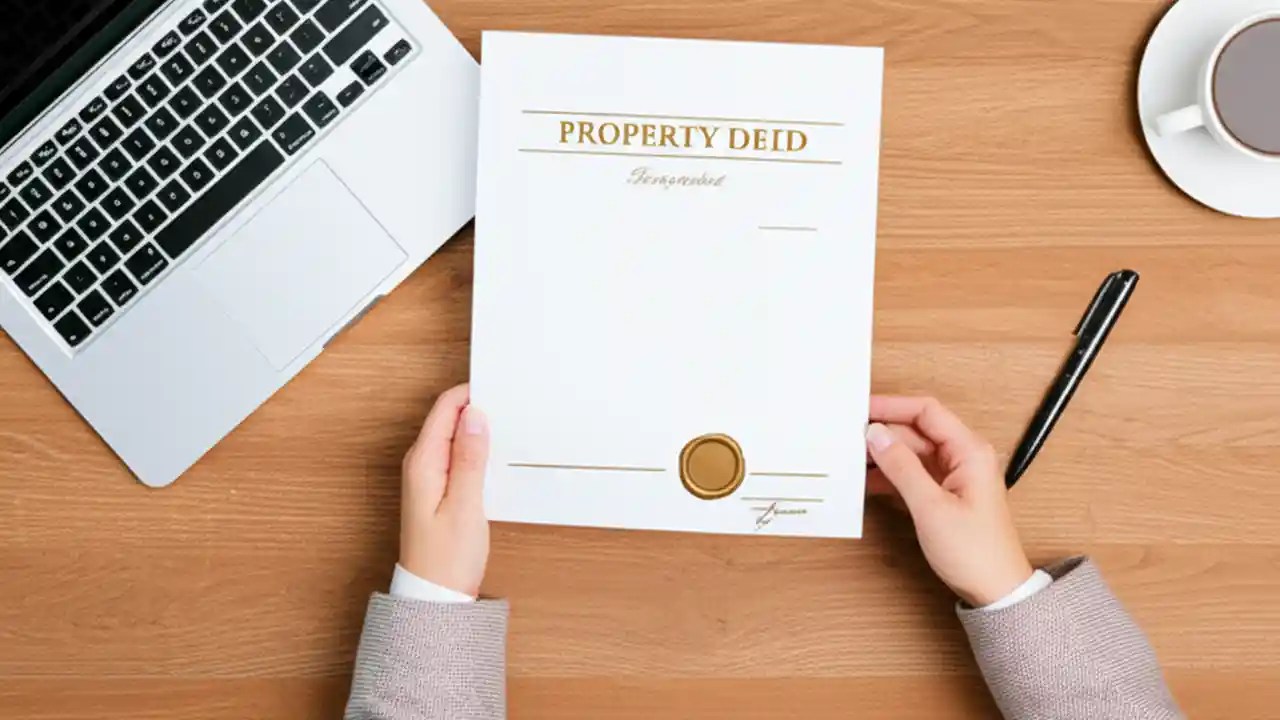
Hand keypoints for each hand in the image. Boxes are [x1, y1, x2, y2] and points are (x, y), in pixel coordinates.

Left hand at [399, 384, 489, 596]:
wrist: (435, 596)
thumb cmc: (447, 558)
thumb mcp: (465, 505)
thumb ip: (470, 458)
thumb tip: (474, 417)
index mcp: (423, 462)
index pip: (444, 409)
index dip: (471, 394)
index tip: (498, 390)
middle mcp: (420, 465)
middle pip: (448, 418)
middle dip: (476, 409)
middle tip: (508, 408)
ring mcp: (428, 476)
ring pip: (454, 437)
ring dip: (477, 430)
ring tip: (505, 429)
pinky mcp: (438, 489)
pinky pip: (457, 456)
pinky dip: (475, 450)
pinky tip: (493, 457)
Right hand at [865, 396, 1032, 607]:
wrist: (995, 590)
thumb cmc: (975, 552)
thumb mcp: (931, 507)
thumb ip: (901, 467)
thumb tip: (876, 434)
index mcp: (969, 451)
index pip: (926, 412)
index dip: (891, 406)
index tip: (860, 410)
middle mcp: (963, 457)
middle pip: (915, 431)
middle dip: (882, 433)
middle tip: (847, 437)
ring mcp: (952, 476)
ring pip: (910, 453)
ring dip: (883, 455)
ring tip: (850, 459)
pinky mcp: (943, 494)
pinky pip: (911, 474)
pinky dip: (889, 475)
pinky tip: (866, 481)